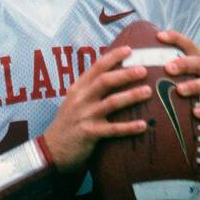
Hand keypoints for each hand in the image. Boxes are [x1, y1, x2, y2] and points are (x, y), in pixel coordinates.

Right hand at [44, 45, 151, 169]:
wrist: (51, 149)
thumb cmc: (68, 124)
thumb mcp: (74, 101)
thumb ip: (90, 89)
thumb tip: (113, 76)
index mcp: (78, 88)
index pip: (96, 67)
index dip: (113, 57)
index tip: (130, 50)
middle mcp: (81, 99)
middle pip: (105, 81)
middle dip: (125, 74)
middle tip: (144, 70)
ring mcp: (85, 116)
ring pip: (111, 102)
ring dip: (131, 96)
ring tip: (148, 92)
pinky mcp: (89, 133)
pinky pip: (113, 129)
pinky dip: (129, 127)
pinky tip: (143, 125)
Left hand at [157, 29, 199, 135]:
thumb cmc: (195, 96)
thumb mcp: (185, 80)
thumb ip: (170, 73)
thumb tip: (138, 65)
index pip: (189, 45)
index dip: (176, 39)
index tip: (159, 36)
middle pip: (199, 62)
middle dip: (184, 64)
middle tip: (168, 68)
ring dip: (193, 86)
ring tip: (179, 91)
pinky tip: (196, 113)